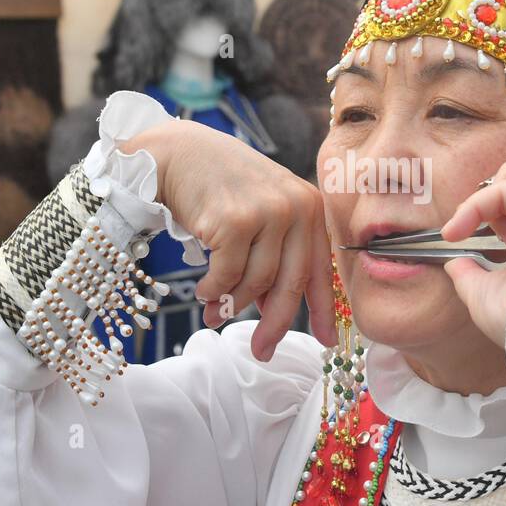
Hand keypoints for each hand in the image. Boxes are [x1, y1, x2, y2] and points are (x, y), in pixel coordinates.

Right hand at [123, 120, 336, 360]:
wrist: (179, 153)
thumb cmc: (221, 189)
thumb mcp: (262, 215)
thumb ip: (276, 257)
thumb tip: (274, 311)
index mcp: (310, 207)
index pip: (321, 269)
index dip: (323, 310)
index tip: (326, 341)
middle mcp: (296, 207)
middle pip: (291, 283)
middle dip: (276, 324)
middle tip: (261, 351)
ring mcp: (267, 212)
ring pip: (257, 282)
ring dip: (233, 305)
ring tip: (214, 313)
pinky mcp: (235, 220)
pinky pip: (228, 275)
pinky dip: (214, 291)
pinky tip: (203, 292)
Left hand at [440, 161, 505, 347]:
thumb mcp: (488, 295)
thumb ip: (472, 274)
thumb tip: (455, 262)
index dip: (485, 217)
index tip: (455, 238)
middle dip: (488, 201)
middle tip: (471, 234)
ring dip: (484, 204)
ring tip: (476, 238)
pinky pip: (502, 187)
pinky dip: (475, 206)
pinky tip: (460, 230)